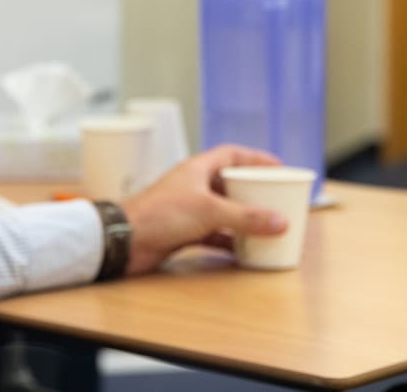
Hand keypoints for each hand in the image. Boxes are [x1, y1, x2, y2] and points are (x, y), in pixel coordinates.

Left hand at [119, 144, 287, 275]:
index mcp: (197, 169)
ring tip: (267, 226)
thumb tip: (281, 221)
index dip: (255, 158)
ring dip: (243, 218)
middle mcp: (193, 186)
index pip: (231, 154)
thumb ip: (246, 217)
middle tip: (277, 200)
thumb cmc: (161, 214)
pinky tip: (245, 251)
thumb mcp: (209, 211)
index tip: (279, 168)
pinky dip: (230, 241)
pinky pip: (213, 233)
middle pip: (229, 183)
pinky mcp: (183, 232)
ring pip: (223, 210)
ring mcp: (187, 209)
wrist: (125, 240)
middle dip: (253, 192)